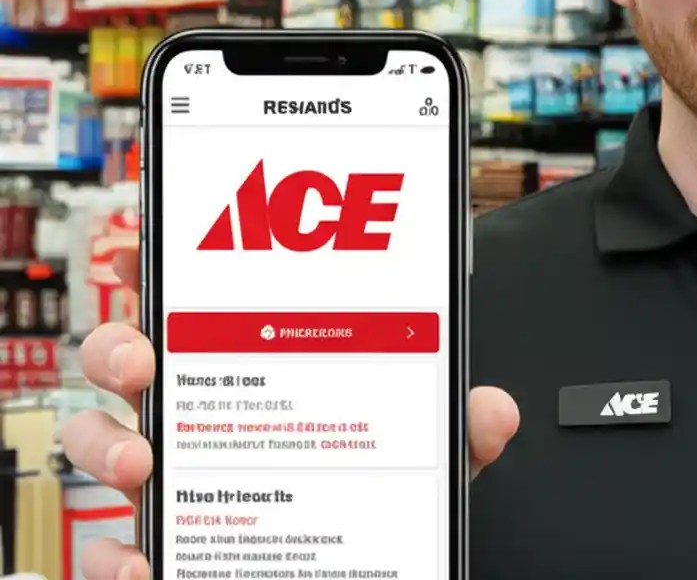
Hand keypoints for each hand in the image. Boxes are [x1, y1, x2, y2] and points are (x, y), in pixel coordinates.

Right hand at [61, 247, 519, 579]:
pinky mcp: (166, 540)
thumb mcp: (423, 456)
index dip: (160, 271)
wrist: (355, 568)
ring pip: (100, 442)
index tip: (143, 248)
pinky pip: (108, 548)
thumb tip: (495, 411)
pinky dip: (111, 557)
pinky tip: (142, 562)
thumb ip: (460, 431)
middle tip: (143, 363)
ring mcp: (174, 477)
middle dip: (118, 348)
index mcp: (256, 374)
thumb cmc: (375, 495)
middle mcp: (201, 417)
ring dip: (106, 446)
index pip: (199, 308)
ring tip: (142, 468)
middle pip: (127, 361)